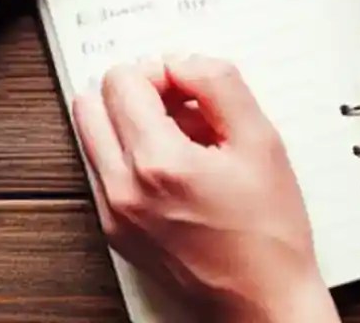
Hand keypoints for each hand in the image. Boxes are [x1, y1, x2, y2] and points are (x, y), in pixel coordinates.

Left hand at [72, 56, 339, 322]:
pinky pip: (101, 169)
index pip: (121, 80)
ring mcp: (112, 211)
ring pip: (90, 134)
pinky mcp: (112, 229)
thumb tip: (181, 61)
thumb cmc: (269, 234)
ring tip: (179, 140)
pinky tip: (172, 170)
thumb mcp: (261, 142)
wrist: (262, 303)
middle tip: (177, 107)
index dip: (157, 71)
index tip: (185, 87)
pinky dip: (127, 156)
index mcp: (157, 163)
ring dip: (127, 123)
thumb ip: (218, 84)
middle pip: (91, 101)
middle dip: (134, 93)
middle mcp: (123, 188)